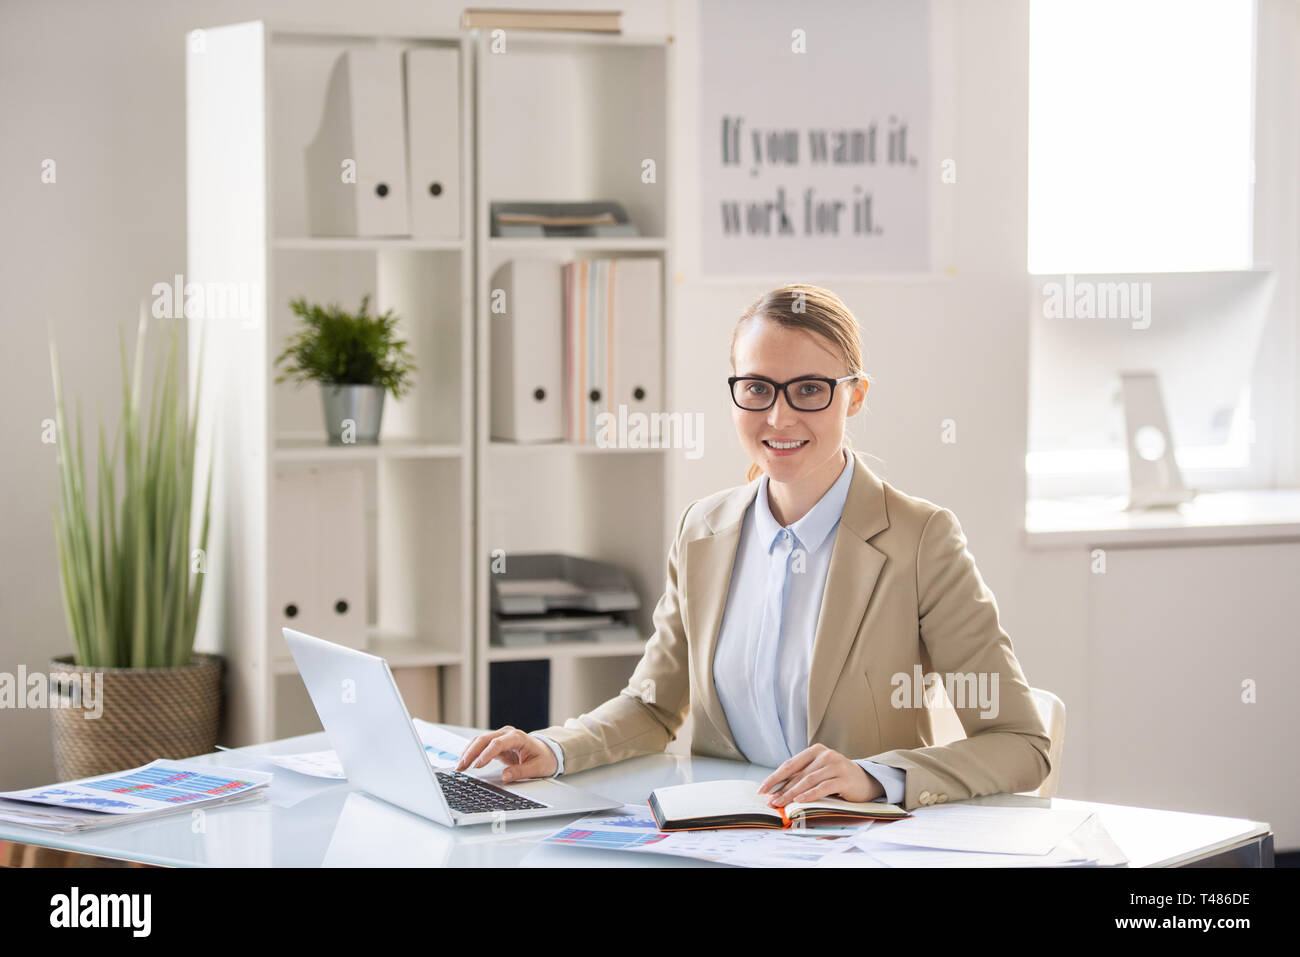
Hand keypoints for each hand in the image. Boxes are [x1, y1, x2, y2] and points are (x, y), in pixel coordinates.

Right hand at [454, 726, 557, 781]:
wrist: (547, 752)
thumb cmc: (544, 758)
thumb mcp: (537, 768)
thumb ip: (521, 772)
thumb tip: (505, 777)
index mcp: (518, 737)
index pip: (498, 743)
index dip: (486, 754)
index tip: (477, 765)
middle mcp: (507, 734)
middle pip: (484, 739)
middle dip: (471, 753)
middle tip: (461, 767)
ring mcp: (500, 737)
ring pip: (479, 741)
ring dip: (468, 752)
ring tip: (459, 766)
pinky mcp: (496, 743)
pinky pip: (480, 745)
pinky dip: (471, 752)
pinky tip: (464, 761)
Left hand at [756, 744, 882, 806]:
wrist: (865, 780)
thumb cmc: (836, 777)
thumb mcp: (818, 773)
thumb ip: (801, 778)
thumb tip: (776, 792)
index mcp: (815, 750)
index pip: (790, 764)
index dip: (774, 777)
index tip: (762, 789)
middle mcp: (825, 755)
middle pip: (798, 774)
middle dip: (782, 789)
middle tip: (770, 801)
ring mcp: (836, 765)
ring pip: (809, 780)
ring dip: (792, 793)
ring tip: (781, 803)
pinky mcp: (844, 778)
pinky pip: (823, 787)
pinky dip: (810, 794)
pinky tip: (800, 801)